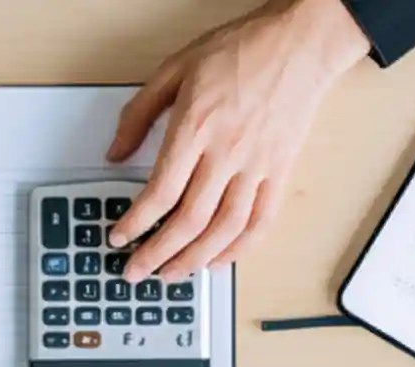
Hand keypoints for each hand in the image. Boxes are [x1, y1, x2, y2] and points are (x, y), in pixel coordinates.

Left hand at [106, 0, 369, 282]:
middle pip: (189, 220)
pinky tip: (217, 261)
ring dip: (194, 260)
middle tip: (137, 271)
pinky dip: (238, 249)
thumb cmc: (241, 50)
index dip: (136, 222)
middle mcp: (227, 152)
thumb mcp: (174, 70)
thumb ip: (139, 114)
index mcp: (196, 127)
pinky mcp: (280, 171)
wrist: (299, 43)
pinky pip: (260, 222)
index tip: (119, 237)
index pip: (160, 192)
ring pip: (224, 230)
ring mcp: (257, 166)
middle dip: (158, 254)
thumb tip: (115, 153)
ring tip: (172, 274)